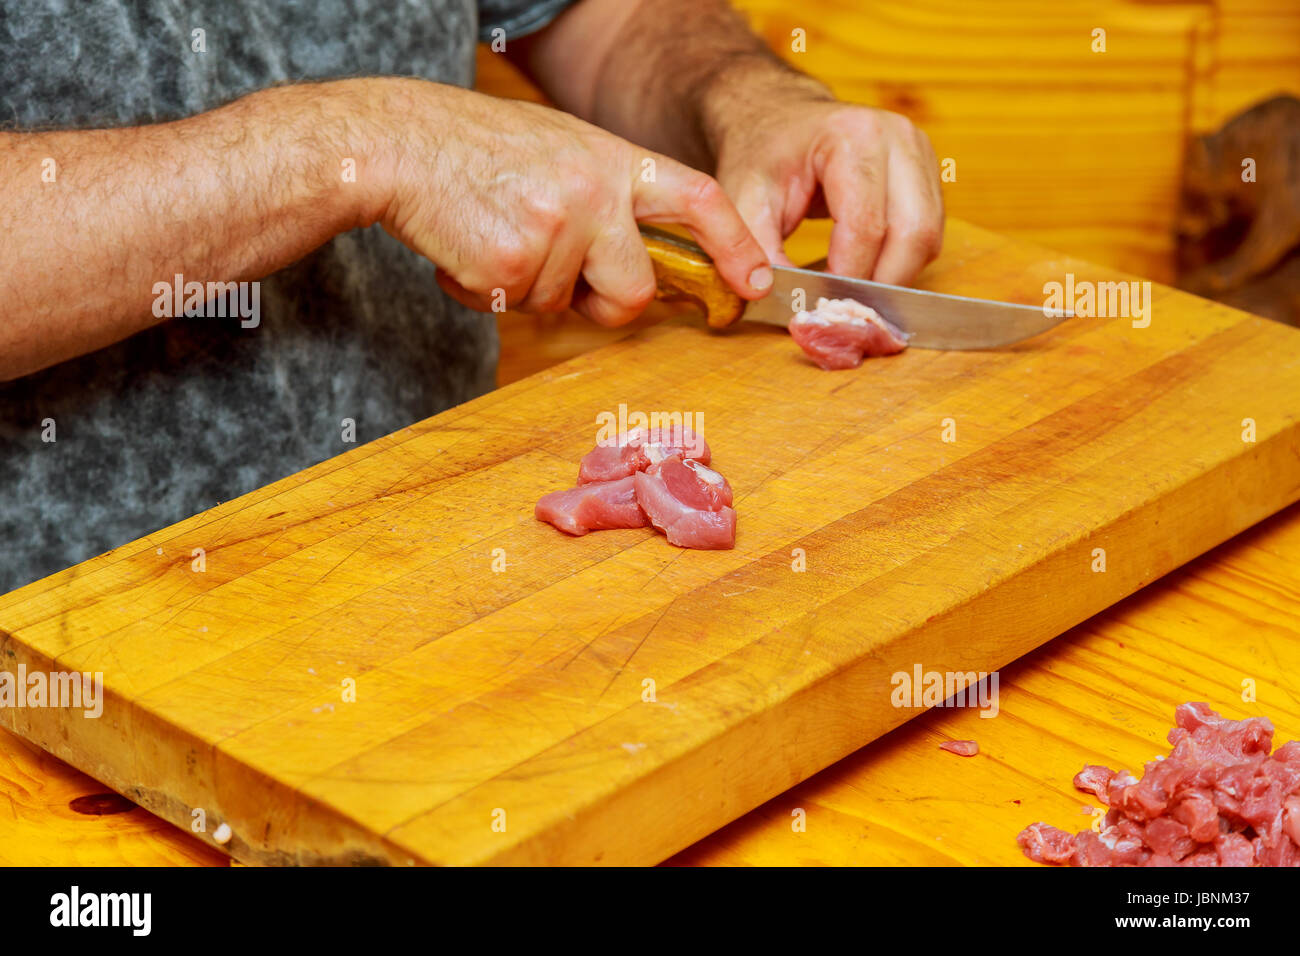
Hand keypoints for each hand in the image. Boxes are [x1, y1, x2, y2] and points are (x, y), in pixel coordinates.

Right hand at [365, 79, 771, 325]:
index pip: (698, 199)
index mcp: (612, 160)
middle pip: (636, 291)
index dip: (734, 245)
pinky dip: (486, 292)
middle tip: (567, 285)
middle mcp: (594, 193)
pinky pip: (514, 309)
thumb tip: (641, 267)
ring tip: (494, 232)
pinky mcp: (510, 265)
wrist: (399, 144)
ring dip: (529, 289)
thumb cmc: (477, 150)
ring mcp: (555, 229)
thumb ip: (608, 200)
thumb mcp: (562, 151)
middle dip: (607, 307)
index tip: (755, 282)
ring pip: (563, 306)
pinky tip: (466, 246)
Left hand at [711, 94, 943, 284]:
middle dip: (879, 283)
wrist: (781, 121)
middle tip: (843, 308)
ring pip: (928, 238)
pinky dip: (903, 262)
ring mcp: (919, 152)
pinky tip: (868, 270)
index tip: (820, 304)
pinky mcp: (928, 172)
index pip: (866, 226)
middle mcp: (897, 138)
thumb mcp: (745, 202)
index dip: (846, 276)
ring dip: (894, 276)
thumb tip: (786, 303)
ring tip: (853, 292)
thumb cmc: (763, 157)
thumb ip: (759, 253)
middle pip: (912, 234)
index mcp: (852, 136)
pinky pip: (930, 233)